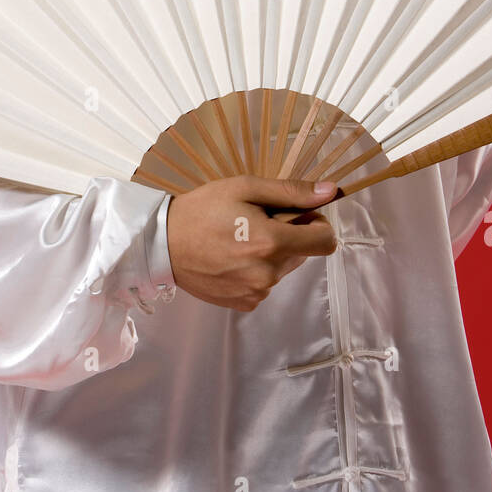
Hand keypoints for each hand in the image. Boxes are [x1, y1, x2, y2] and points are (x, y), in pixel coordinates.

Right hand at [166, 175, 339, 312]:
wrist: (162, 245)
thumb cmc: (202, 209)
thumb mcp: (245, 188)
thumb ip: (291, 191)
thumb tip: (330, 192)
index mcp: (271, 243)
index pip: (325, 242)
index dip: (318, 224)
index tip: (299, 215)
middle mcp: (268, 274)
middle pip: (303, 253)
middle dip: (288, 236)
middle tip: (255, 222)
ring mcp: (256, 292)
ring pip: (283, 268)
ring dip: (272, 254)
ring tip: (239, 239)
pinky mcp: (244, 304)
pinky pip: (266, 284)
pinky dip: (256, 270)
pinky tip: (231, 258)